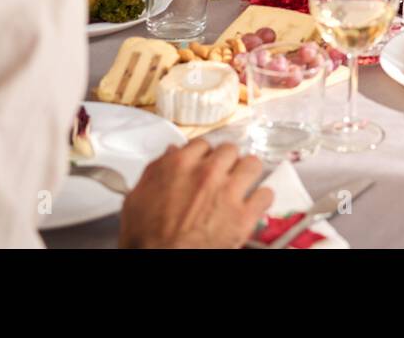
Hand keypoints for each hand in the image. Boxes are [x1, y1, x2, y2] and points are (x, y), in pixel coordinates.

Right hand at [118, 139, 273, 248]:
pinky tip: (254, 204)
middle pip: (230, 150)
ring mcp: (228, 193)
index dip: (205, 154)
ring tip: (244, 183)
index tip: (206, 161)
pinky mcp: (244, 216)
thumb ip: (157, 170)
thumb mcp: (138, 197)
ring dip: (249, 173)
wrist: (160, 259)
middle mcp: (207, 173)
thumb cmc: (146, 237)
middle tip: (225, 173)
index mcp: (179, 165)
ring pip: (252, 165)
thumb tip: (170, 153)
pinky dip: (262, 199)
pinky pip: (265, 195)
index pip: (203, 144)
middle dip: (228, 161)